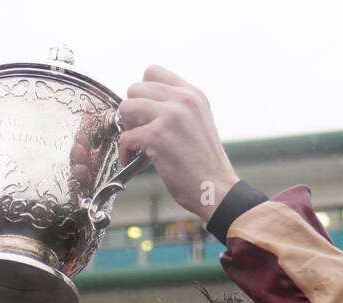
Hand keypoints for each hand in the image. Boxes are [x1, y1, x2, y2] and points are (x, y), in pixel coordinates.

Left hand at [118, 66, 239, 223]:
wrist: (218, 189)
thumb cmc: (206, 165)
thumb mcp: (199, 122)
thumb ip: (178, 109)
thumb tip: (145, 106)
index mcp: (193, 94)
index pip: (153, 72)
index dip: (143, 92)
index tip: (146, 112)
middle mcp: (183, 100)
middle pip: (135, 88)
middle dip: (132, 110)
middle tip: (140, 130)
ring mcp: (170, 116)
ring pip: (126, 107)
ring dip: (126, 127)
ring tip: (137, 142)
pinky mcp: (158, 137)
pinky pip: (126, 137)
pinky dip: (125, 150)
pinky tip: (131, 159)